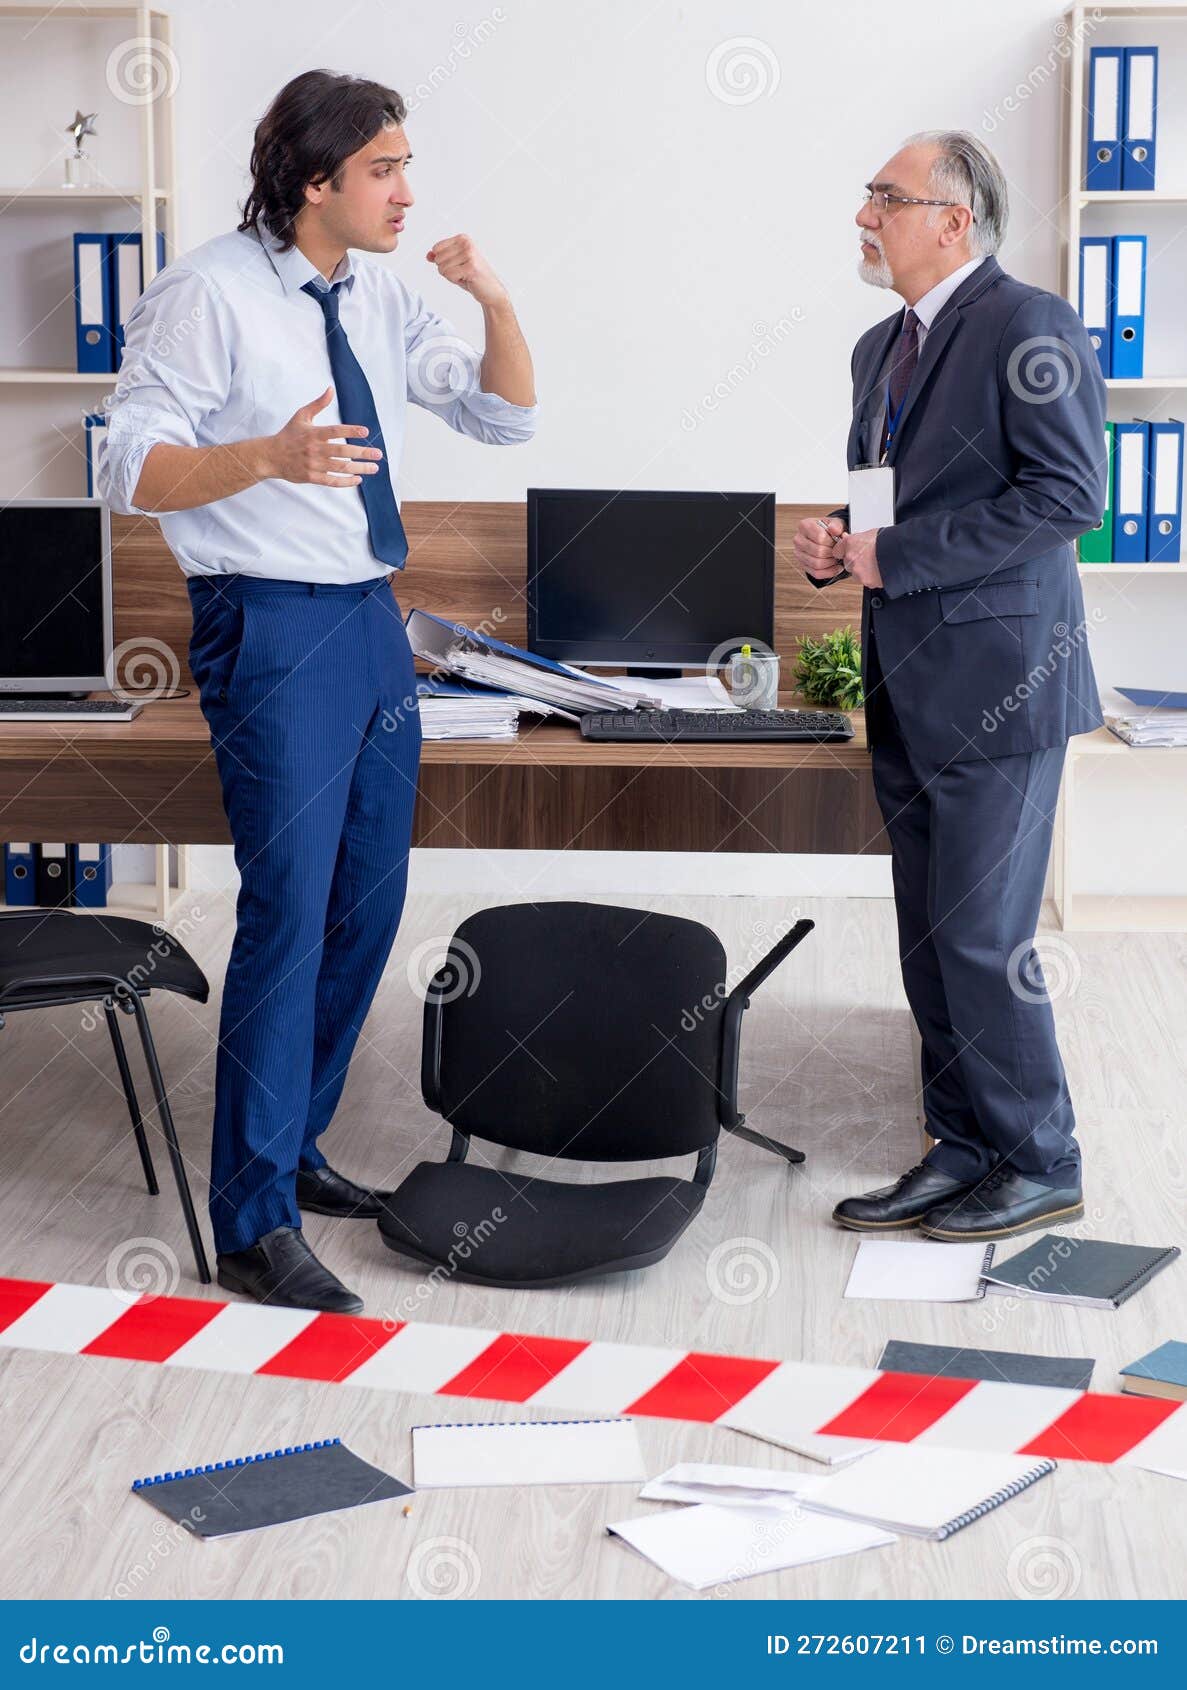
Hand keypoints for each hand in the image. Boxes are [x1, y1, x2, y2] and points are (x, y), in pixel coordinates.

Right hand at [259, 387, 382, 486]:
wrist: (271, 456)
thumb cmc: (288, 435)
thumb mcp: (301, 416)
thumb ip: (318, 404)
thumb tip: (331, 390)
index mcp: (313, 433)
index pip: (335, 431)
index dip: (351, 431)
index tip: (366, 432)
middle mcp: (315, 449)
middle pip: (342, 452)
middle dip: (362, 453)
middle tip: (378, 454)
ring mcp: (314, 465)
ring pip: (340, 468)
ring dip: (359, 468)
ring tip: (374, 468)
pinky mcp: (312, 477)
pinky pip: (332, 481)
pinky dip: (346, 481)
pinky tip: (358, 479)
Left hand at [426, 234, 508, 307]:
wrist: (491, 290)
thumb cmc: (472, 276)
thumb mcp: (454, 264)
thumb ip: (440, 257)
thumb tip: (428, 255)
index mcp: (462, 238)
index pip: (436, 248)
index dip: (442, 261)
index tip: (457, 264)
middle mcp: (466, 243)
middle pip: (438, 259)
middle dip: (447, 270)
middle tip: (462, 272)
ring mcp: (469, 254)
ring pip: (442, 268)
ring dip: (452, 276)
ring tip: (465, 275)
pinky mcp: (471, 267)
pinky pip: (449, 275)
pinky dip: (455, 281)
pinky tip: (467, 279)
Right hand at [794, 514, 846, 579]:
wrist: (826, 538)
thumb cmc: (830, 530)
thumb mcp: (836, 523)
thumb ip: (836, 525)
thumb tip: (833, 529)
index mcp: (804, 526)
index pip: (819, 537)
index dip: (832, 541)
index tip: (837, 541)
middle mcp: (798, 540)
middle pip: (818, 552)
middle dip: (832, 553)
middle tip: (839, 551)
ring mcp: (799, 554)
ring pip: (817, 564)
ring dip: (831, 563)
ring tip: (837, 558)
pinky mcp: (803, 565)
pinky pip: (816, 573)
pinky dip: (829, 572)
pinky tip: (837, 567)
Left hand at [834, 527, 883, 587]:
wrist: (900, 552)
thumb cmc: (888, 540)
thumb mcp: (871, 534)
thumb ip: (859, 540)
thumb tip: (857, 542)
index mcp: (850, 543)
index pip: (837, 550)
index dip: (844, 551)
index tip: (849, 552)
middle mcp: (850, 558)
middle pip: (847, 563)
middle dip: (856, 562)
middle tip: (868, 558)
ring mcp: (857, 571)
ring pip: (856, 573)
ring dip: (864, 571)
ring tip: (877, 564)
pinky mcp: (866, 581)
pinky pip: (866, 581)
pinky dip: (872, 577)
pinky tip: (880, 570)